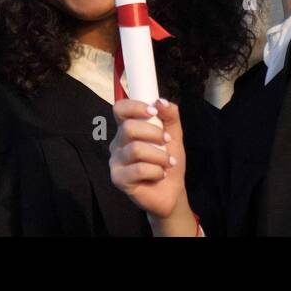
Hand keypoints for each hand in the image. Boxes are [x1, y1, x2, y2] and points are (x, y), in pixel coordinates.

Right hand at [109, 98, 197, 234]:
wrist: (172, 190)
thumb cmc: (168, 160)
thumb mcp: (174, 135)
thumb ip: (170, 115)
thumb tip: (160, 100)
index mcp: (127, 128)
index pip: (120, 109)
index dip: (135, 107)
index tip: (153, 111)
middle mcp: (118, 143)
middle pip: (128, 128)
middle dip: (154, 134)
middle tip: (167, 142)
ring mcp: (116, 161)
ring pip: (135, 149)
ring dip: (159, 156)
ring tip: (168, 163)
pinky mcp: (118, 178)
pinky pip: (138, 169)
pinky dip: (156, 171)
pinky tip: (160, 175)